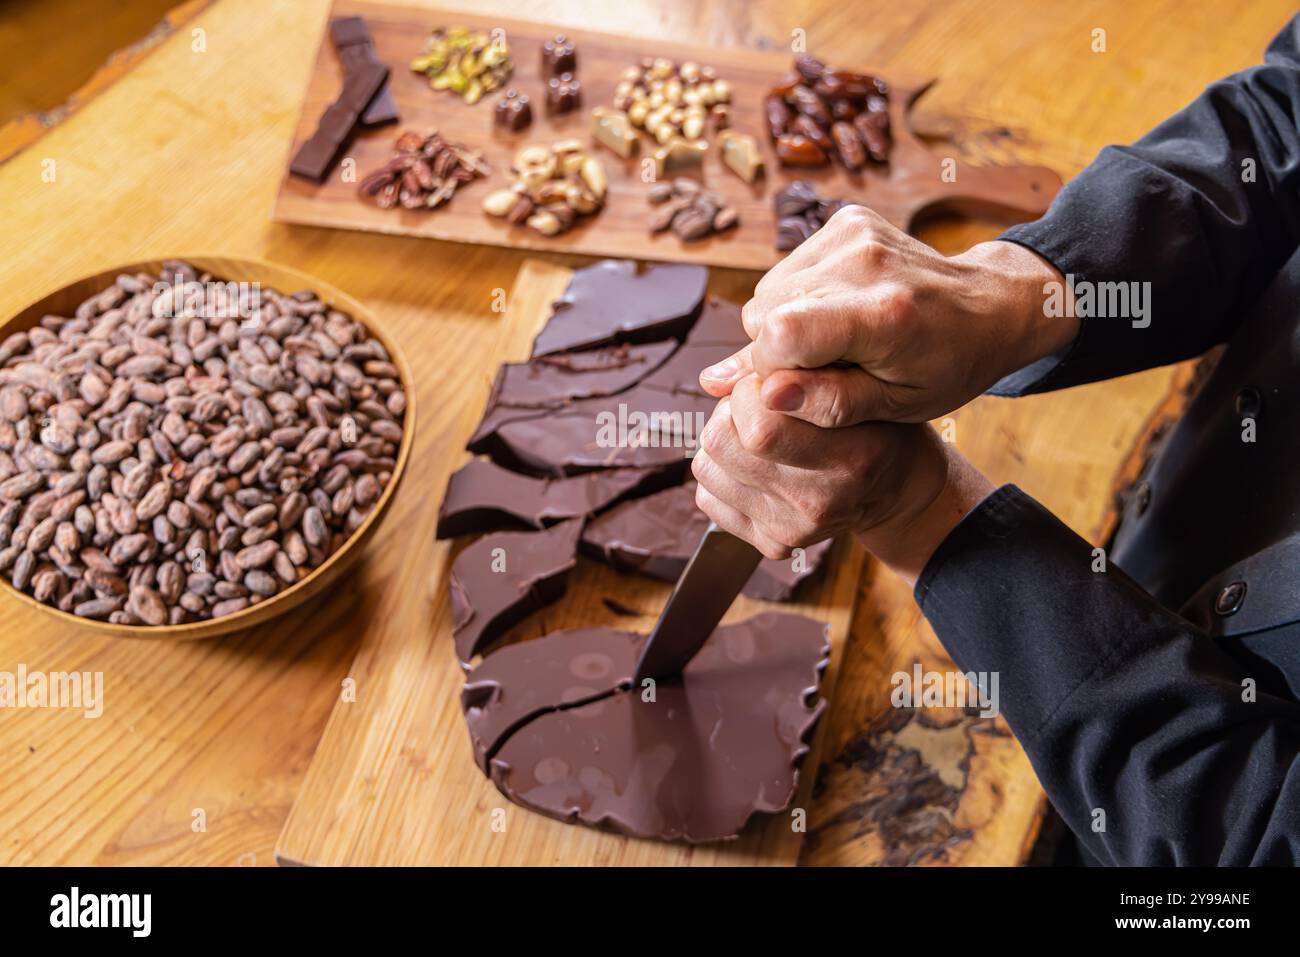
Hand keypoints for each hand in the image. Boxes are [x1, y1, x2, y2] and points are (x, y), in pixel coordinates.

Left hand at [692, 372, 993, 582]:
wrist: (895, 489)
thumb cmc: (872, 425)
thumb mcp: (857, 385)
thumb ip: (797, 374)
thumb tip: (715, 380)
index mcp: (851, 456)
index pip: (759, 425)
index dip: (750, 391)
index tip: (769, 385)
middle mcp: (821, 500)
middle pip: (721, 443)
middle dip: (729, 412)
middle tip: (758, 408)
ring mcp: (793, 528)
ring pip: (706, 467)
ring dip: (722, 443)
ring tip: (760, 438)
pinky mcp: (772, 544)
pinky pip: (707, 496)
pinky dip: (722, 475)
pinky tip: (756, 467)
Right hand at [699, 205, 1075, 423]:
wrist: (989, 307)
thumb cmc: (944, 368)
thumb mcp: (895, 407)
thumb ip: (828, 403)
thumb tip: (767, 395)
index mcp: (883, 314)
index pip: (779, 335)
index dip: (773, 371)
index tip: (804, 388)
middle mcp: (865, 262)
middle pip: (761, 313)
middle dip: (777, 350)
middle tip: (828, 366)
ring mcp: (855, 234)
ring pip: (766, 292)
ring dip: (786, 322)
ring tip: (837, 338)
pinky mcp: (847, 219)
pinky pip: (785, 270)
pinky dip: (799, 297)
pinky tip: (839, 308)